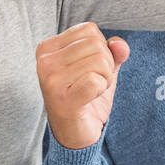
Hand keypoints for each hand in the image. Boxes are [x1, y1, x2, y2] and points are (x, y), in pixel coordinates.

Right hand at [35, 22, 129, 149]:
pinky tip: (90, 99)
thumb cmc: (86, 96)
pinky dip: (101, 89)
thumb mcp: (102, 68)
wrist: (75, 134)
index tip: (89, 69)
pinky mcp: (61, 99)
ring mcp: (50, 80)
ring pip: (99, 61)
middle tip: (92, 83)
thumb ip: (113, 51)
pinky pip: (96, 81)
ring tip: (91, 91)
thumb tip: (120, 45)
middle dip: (106, 65)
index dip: (101, 49)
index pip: (89, 29)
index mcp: (47, 48)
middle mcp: (44, 61)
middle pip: (96, 44)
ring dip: (105, 78)